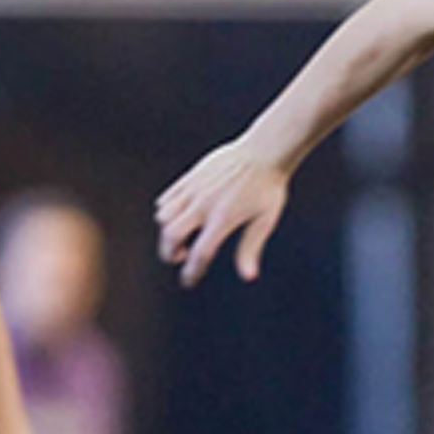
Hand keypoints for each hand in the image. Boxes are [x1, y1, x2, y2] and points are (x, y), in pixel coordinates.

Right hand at [154, 140, 289, 286]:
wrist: (264, 152)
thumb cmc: (269, 188)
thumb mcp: (265, 220)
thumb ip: (251, 248)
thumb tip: (248, 276)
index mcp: (223, 219)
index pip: (200, 254)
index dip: (192, 272)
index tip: (189, 281)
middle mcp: (203, 205)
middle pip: (172, 236)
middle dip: (169, 253)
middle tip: (179, 258)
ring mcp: (194, 189)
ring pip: (164, 217)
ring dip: (168, 232)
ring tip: (182, 237)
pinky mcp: (190, 177)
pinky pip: (167, 199)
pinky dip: (166, 212)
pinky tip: (180, 217)